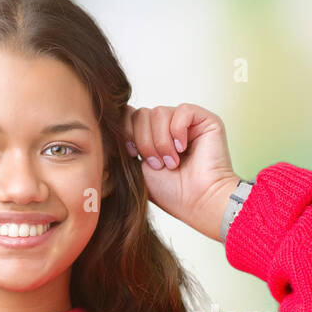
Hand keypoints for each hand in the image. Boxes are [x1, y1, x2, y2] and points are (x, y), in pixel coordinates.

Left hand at [122, 103, 240, 241]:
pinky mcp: (204, 120)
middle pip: (141, 113)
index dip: (126, 132)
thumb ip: (123, 147)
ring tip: (172, 162)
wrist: (199, 202)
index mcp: (151, 136)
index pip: (128, 115)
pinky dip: (178, 130)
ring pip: (159, 112)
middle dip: (144, 141)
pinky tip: (183, 148)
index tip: (133, 154)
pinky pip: (183, 110)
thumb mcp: (136, 168)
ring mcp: (186, 123)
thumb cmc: (172, 193)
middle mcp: (168, 127)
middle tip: (158, 164)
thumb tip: (106, 130)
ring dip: (161, 141)